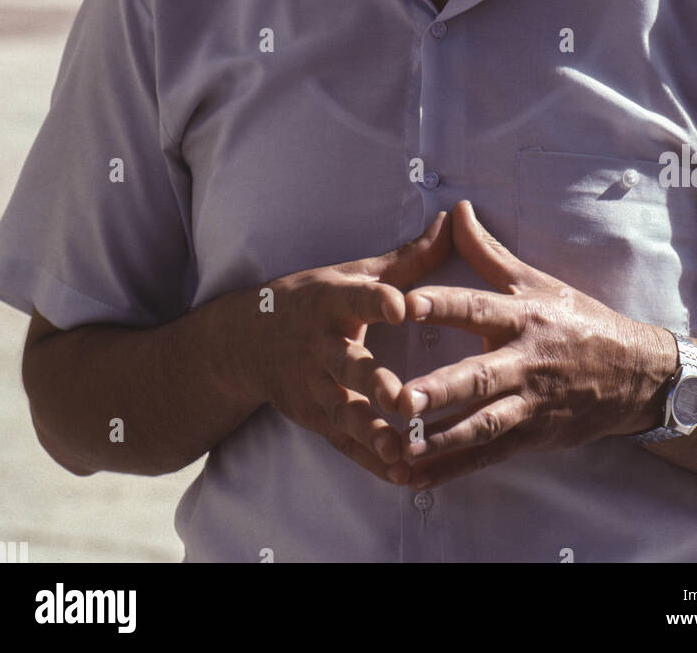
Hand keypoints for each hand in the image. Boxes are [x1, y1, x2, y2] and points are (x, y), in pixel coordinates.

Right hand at [254, 211, 451, 483]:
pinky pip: (344, 444)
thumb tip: (452, 221)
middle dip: (372, 383)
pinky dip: (370, 460)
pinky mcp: (315, 418)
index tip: (400, 307)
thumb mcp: (351, 274)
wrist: (244, 344)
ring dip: (370, 432)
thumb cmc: (311, 301)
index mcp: (331, 303)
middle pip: (347, 365)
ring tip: (400, 450)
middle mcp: (320, 346)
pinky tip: (400, 474)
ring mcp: (314, 387)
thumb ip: (406, 259)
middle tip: (400, 398)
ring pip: (343, 412)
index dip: (376, 301)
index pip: (355, 298)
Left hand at [396, 201, 674, 488]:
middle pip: (478, 377)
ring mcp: (528, 404)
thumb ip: (488, 251)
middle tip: (400, 398)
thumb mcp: (536, 281)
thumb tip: (455, 210)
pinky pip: (485, 456)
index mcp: (522, 317)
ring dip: (440, 439)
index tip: (405, 303)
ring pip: (481, 425)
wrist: (635, 375)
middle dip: (440, 390)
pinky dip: (450, 469)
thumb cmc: (576, 322)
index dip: (442, 304)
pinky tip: (413, 477)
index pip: (477, 307)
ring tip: (399, 447)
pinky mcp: (530, 437)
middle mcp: (524, 362)